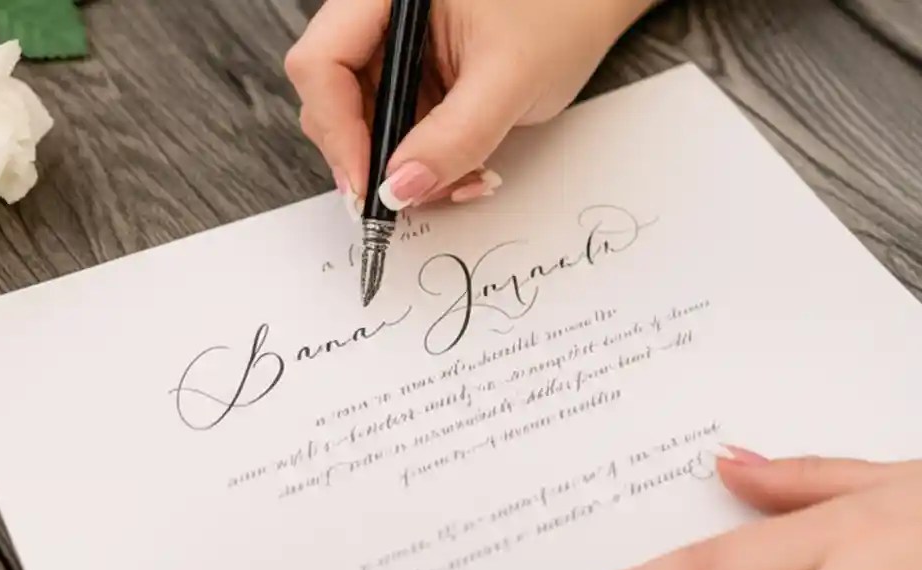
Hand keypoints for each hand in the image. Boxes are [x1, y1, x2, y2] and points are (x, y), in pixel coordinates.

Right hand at [285, 0, 656, 210]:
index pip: (323, 62)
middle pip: (331, 95)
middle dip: (368, 155)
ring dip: (402, 166)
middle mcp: (381, 15)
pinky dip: (425, 160)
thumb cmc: (565, 10)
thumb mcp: (511, 80)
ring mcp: (396, 46)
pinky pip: (398, 126)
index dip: (336, 129)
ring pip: (362, 120)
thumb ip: (454, 138)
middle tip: (401, 199)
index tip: (367, 185)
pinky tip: (464, 169)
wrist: (599, 2)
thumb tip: (400, 190)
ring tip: (459, 180)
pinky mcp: (416, 74)